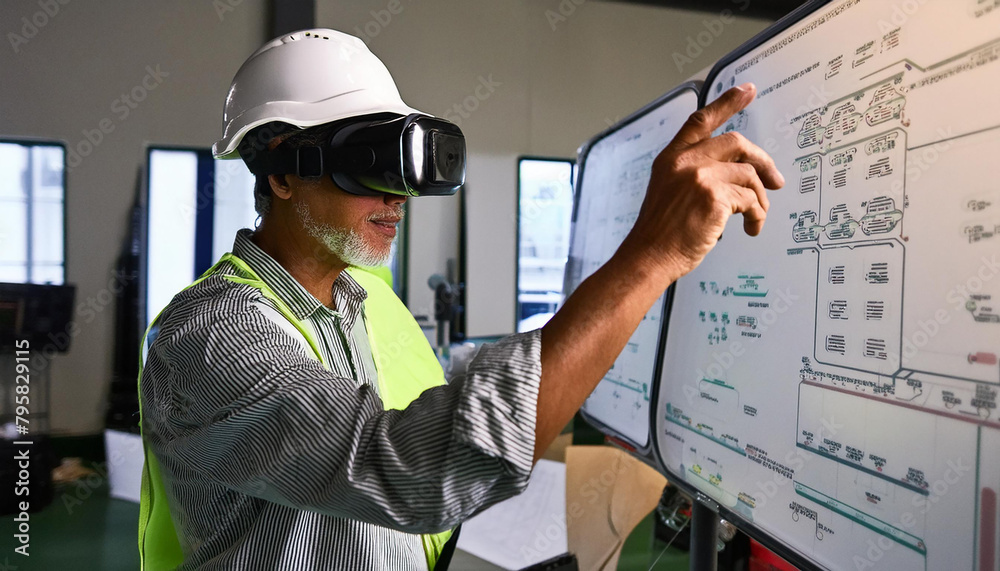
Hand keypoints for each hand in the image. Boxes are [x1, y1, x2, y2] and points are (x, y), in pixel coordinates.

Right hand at [621, 83, 784, 280]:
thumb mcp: (668, 191)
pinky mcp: (714, 196)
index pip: (701, 121)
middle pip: (737, 143)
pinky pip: (750, 200)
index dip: (726, 102)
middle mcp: (685, 161)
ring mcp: (699, 176)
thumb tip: (736, 175)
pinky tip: (751, 228)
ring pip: (748, 175)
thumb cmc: (660, 233)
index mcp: (671, 158)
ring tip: (755, 217)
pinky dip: (756, 216)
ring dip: (759, 199)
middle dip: (763, 161)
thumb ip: (693, 174)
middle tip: (775, 180)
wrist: (649, 256)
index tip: (746, 90)